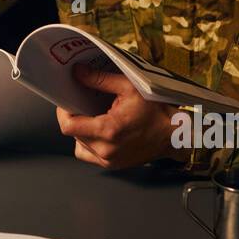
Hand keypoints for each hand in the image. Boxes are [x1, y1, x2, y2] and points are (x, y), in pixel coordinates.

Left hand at [55, 62, 178, 169]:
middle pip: (73, 134)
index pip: (68, 126)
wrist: (175, 134)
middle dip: (74, 117)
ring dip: (81, 131)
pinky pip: (90, 155)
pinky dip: (89, 143)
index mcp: (108, 130)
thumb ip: (100, 79)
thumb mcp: (129, 87)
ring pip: (79, 146)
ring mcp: (109, 160)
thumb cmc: (157, 111)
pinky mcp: (113, 165)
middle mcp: (106, 150)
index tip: (68, 100)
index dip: (63, 111)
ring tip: (93, 117)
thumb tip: (77, 73)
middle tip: (82, 103)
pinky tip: (99, 131)